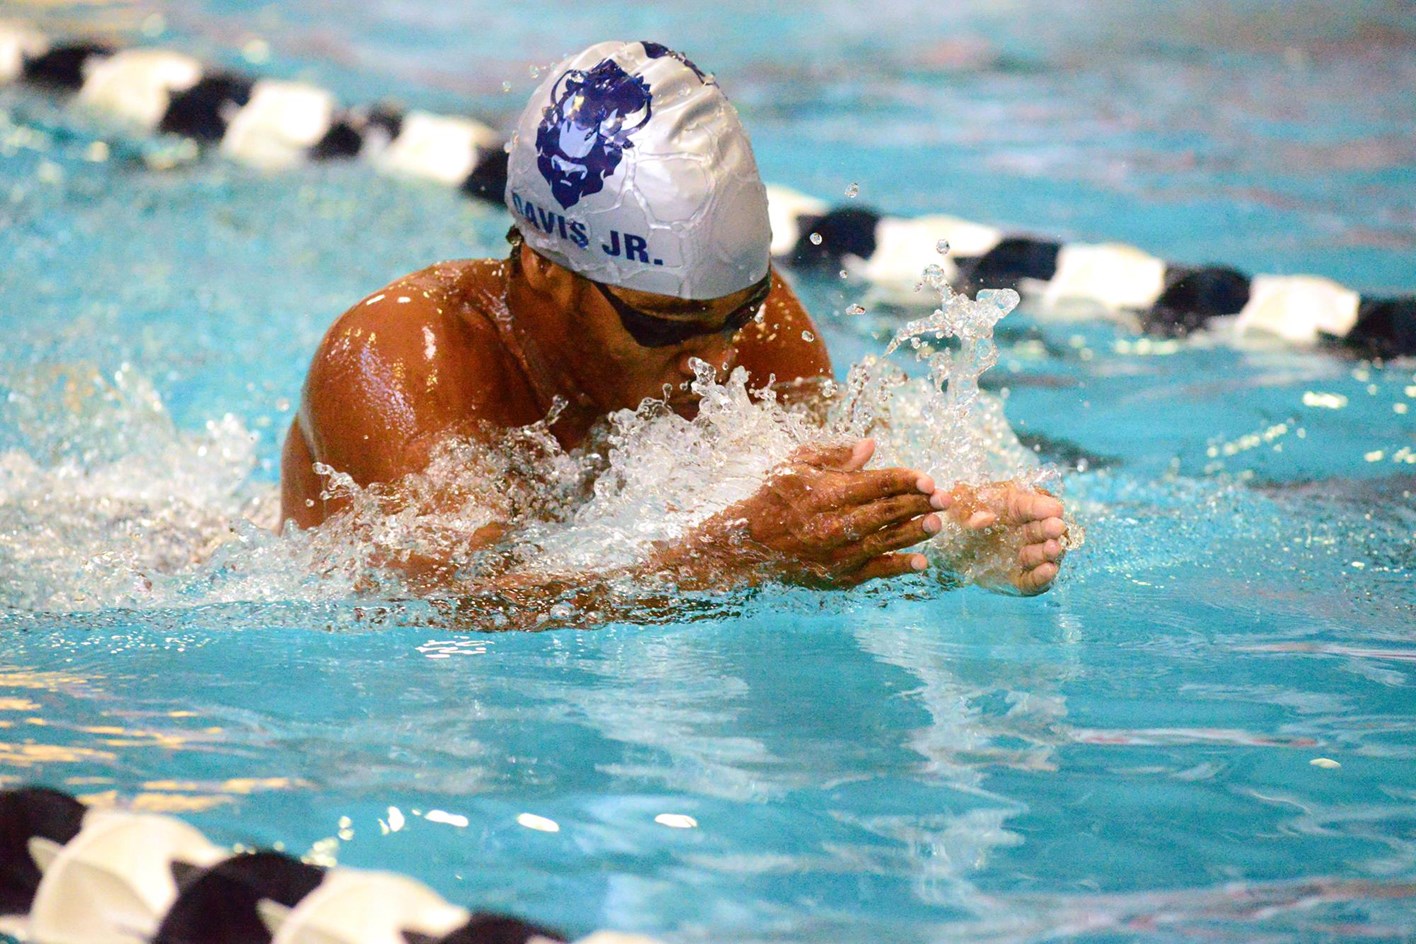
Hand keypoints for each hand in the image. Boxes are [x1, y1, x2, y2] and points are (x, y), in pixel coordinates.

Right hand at [695, 438, 943, 587]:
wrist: (749, 543)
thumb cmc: (775, 496)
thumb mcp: (797, 465)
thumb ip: (835, 455)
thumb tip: (871, 446)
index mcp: (826, 493)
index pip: (876, 483)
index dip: (906, 479)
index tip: (928, 478)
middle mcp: (833, 524)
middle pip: (886, 511)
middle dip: (919, 503)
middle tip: (946, 498)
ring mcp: (836, 553)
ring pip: (885, 540)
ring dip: (915, 533)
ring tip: (938, 525)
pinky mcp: (837, 575)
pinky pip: (873, 570)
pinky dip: (898, 567)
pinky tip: (921, 562)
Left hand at [935, 482, 1067, 594]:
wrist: (951, 550)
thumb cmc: (960, 521)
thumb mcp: (957, 510)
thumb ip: (967, 511)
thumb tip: (985, 518)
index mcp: (1016, 505)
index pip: (1033, 504)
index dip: (1043, 506)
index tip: (1053, 509)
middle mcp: (1028, 529)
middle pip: (1045, 528)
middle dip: (1052, 528)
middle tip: (1056, 527)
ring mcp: (1027, 554)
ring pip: (1044, 553)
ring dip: (1049, 551)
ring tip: (1052, 548)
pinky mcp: (1022, 578)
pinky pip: (1034, 580)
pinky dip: (1042, 577)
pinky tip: (1048, 570)